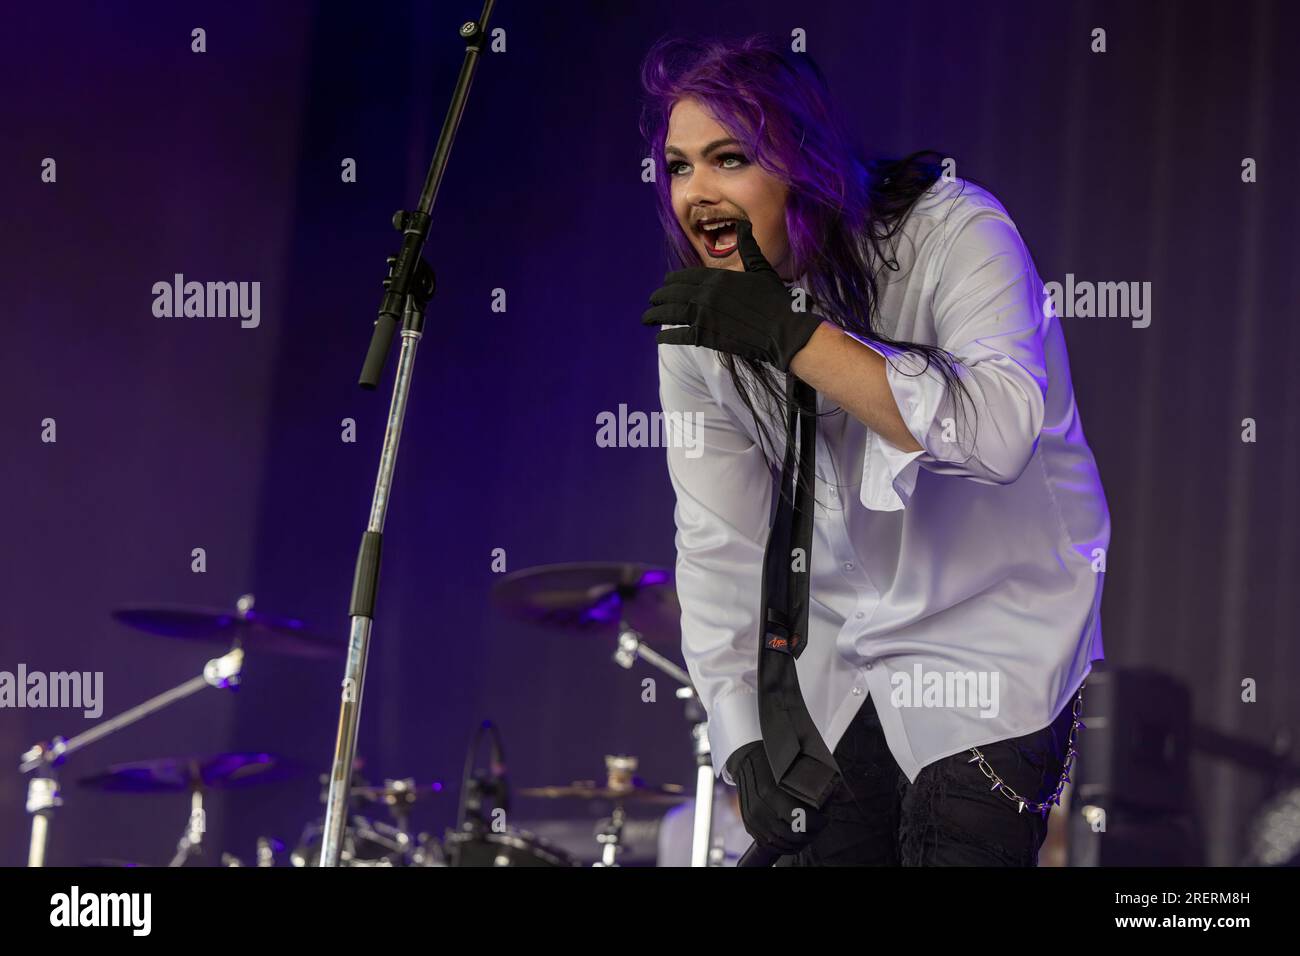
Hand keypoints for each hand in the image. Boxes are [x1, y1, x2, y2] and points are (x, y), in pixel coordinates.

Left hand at [642, 220, 823, 370]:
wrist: (782, 328)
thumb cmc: (774, 299)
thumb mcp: (761, 267)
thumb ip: (748, 247)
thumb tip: (745, 226)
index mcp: (717, 277)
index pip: (686, 276)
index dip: (673, 281)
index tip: (665, 283)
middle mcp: (706, 294)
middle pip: (674, 294)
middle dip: (660, 297)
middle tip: (652, 300)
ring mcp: (704, 315)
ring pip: (672, 313)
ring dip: (656, 315)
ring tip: (646, 318)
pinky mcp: (706, 335)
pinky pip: (680, 335)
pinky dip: (668, 337)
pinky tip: (660, 338)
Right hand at [725, 740, 828, 853]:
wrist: (745, 760)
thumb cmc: (774, 759)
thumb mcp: (796, 762)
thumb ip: (821, 779)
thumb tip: (846, 795)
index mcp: (771, 792)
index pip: (800, 818)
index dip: (818, 822)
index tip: (826, 816)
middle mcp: (760, 809)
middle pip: (793, 835)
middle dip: (812, 833)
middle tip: (820, 825)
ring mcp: (753, 819)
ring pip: (782, 843)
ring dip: (800, 842)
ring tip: (810, 832)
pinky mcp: (750, 825)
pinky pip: (770, 844)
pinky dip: (785, 846)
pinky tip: (795, 839)